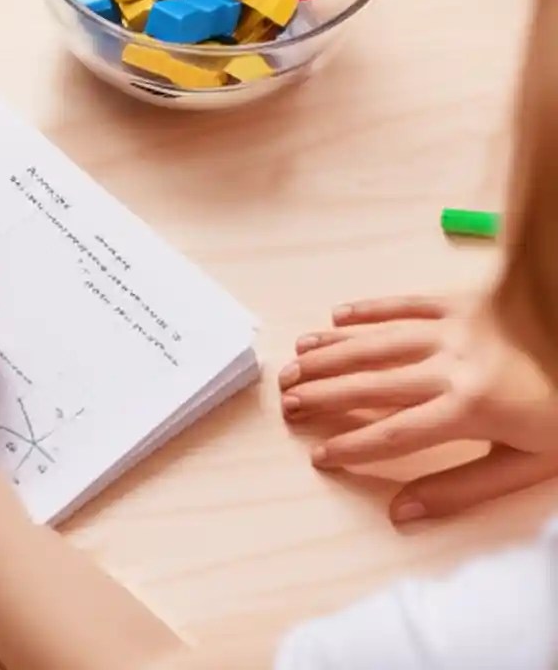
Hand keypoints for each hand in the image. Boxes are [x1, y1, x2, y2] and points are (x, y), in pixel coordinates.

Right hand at [280, 295, 557, 521]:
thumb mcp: (528, 465)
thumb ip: (463, 489)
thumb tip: (401, 512)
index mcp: (470, 409)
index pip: (394, 434)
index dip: (352, 447)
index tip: (320, 457)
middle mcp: (452, 365)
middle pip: (372, 384)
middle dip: (322, 394)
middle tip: (286, 403)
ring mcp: (454, 329)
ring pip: (377, 342)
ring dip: (330, 353)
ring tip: (293, 363)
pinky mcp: (461, 303)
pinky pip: (404, 304)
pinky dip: (368, 310)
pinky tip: (335, 317)